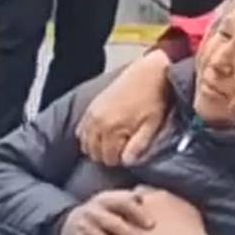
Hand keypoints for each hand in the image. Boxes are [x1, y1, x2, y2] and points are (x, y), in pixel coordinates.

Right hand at [59, 190, 149, 234]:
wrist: (70, 224)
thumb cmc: (102, 215)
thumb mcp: (112, 205)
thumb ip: (131, 204)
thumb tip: (161, 203)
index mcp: (106, 199)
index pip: (123, 201)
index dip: (138, 212)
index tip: (152, 224)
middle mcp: (94, 210)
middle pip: (113, 223)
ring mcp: (85, 226)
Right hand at [78, 51, 171, 165]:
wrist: (148, 72)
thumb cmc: (154, 98)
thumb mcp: (153, 124)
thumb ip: (139, 146)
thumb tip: (127, 162)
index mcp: (112, 128)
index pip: (109, 159)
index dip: (120, 160)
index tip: (129, 154)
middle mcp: (97, 122)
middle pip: (94, 153)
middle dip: (107, 155)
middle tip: (121, 150)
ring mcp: (91, 113)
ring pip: (85, 143)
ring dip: (96, 147)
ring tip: (112, 144)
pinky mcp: (91, 106)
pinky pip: (81, 130)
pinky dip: (88, 136)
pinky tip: (101, 135)